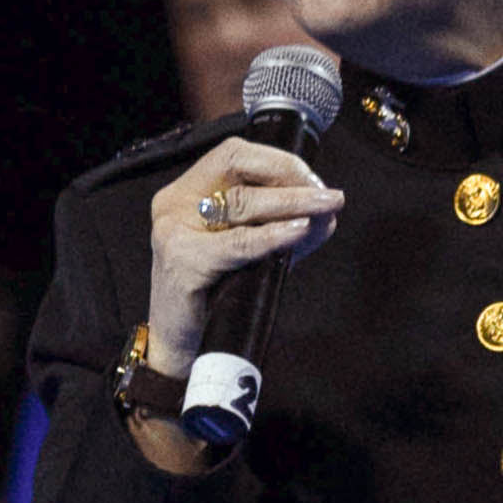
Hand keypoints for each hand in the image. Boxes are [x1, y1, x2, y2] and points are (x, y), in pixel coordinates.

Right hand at [144, 133, 342, 377]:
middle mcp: (176, 205)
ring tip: (324, 209)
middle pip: (240, 174)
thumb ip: (278, 227)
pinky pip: (236, 244)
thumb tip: (326, 214)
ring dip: (291, 204)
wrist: (179, 347)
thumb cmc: (212, 298)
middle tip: (329, 197)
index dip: (280, 162)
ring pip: (240, 204)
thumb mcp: (246, 251)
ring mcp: (174, 232)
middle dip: (292, 182)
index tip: (315, 181)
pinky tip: (298, 232)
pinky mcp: (182, 263)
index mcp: (188, 192)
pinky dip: (271, 236)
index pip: (235, 155)